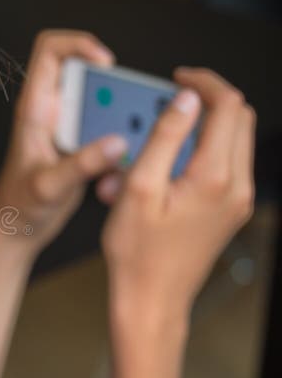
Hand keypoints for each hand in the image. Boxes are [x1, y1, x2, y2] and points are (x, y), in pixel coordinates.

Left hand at [0, 30, 127, 251]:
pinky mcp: (83, 145)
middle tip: (131, 115)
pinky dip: (120, 146)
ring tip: (124, 151)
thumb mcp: (49, 186)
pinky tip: (114, 178)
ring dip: (121, 121)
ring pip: (105, 103)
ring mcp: (69, 127)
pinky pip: (111, 131)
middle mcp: (53, 110)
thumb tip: (117, 142)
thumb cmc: (19, 205)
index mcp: (35, 108)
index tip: (106, 63)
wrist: (15, 229)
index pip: (50, 50)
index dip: (79, 43)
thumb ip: (81, 165)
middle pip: (88, 73)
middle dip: (115, 89)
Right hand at [101, 68, 254, 322]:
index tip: (178, 78)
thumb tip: (185, 99)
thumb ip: (164, 137)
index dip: (204, 83)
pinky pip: (227, 164)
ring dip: (207, 125)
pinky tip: (171, 162)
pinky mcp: (230, 211)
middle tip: (174, 98)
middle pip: (239, 119)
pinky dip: (205, 149)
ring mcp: (237, 201)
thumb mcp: (139, 187)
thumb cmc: (137, 252)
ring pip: (236, 140)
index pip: (227, 106)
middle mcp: (236, 187)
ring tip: (167, 132)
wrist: (151, 299)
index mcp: (215, 177)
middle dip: (209, 99)